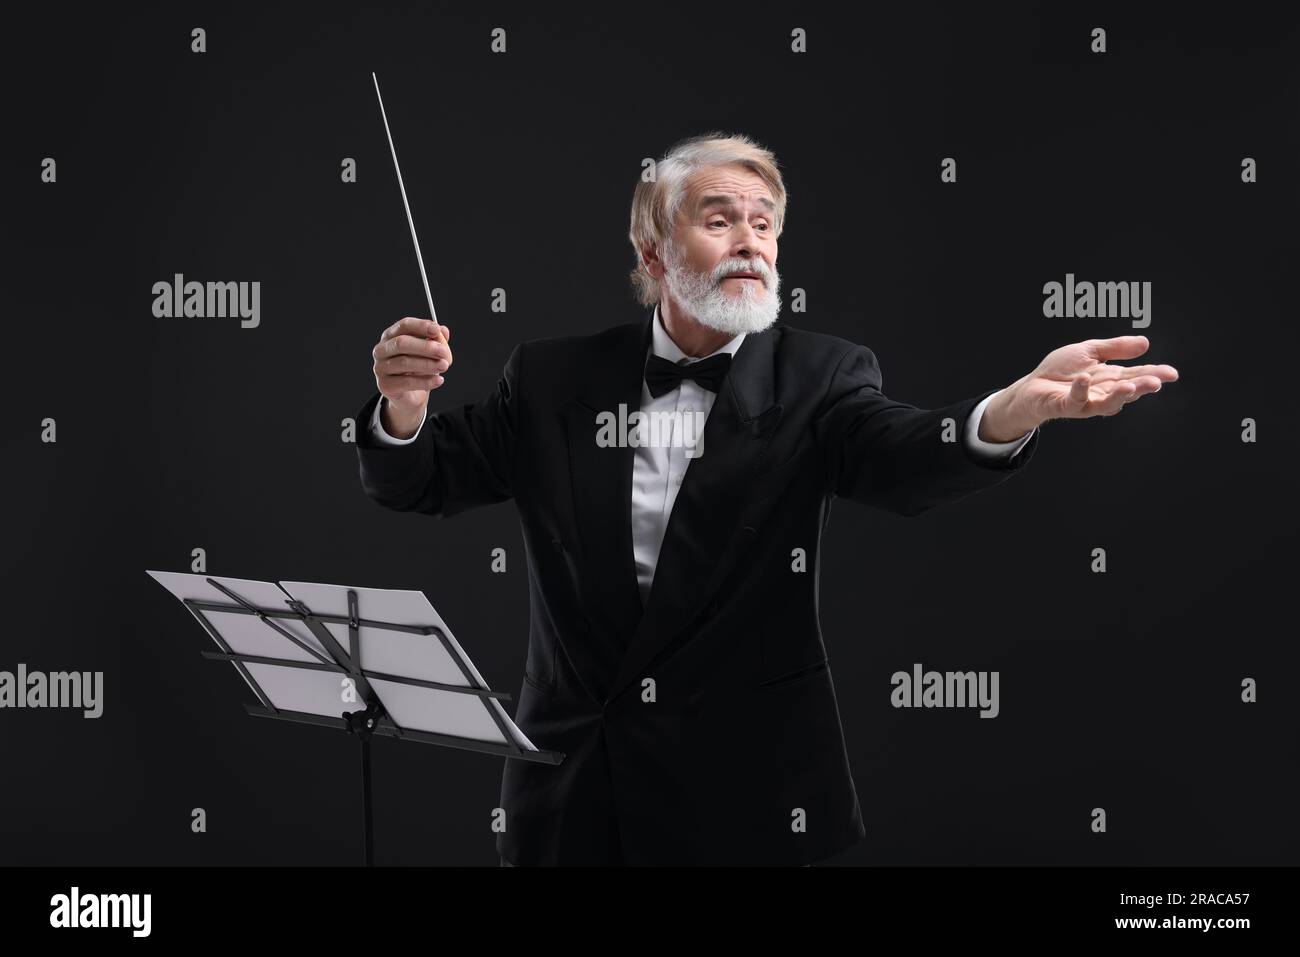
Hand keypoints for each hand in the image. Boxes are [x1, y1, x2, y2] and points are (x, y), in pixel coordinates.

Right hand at [372, 317, 453, 436]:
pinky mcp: (385, 385)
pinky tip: (439, 380)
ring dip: (428, 364)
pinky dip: (425, 381)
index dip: (421, 326)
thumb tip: (444, 331)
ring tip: (444, 366)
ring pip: (404, 362)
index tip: (437, 330)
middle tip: (443, 352)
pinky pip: (407, 382)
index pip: (404, 325)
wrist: (411, 396)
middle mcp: (381, 350)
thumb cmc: (418, 369)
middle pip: (401, 343)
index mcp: (391, 336)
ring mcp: (380, 368)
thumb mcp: (429, 353)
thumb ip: (436, 340)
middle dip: (425, 347)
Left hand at [981, 336, 1178, 440]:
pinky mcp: (1066, 406)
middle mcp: (1102, 393)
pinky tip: (1085, 378)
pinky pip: (1075, 401)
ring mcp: (1085, 402)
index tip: (1171, 374)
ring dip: (1119, 395)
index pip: (1136, 375)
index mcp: (1111, 378)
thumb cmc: (1061, 370)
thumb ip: (1115, 348)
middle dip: (1142, 387)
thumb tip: (1146, 342)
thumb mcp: (1090, 352)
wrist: (1032, 386)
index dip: (1154, 374)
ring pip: (1107, 403)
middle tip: (1156, 382)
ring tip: (1130, 386)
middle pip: (1126, 391)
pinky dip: (1080, 390)